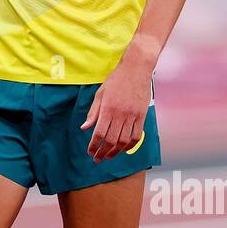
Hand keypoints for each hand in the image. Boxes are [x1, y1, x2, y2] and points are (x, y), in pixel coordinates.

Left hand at [80, 45, 153, 162]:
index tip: (90, 151)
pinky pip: (137, 136)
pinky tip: (123, 148)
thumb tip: (84, 128)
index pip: (99, 133)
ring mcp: (132, 115)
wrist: (136, 69)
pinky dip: (130, 145)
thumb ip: (93, 112)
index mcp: (107, 108)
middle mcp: (120, 114)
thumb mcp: (100, 93)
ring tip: (108, 156)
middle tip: (97, 158)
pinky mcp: (142, 115)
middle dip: (102, 152)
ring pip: (124, 141)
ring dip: (115, 152)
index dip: (93, 145)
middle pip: (111, 140)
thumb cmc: (116, 80)